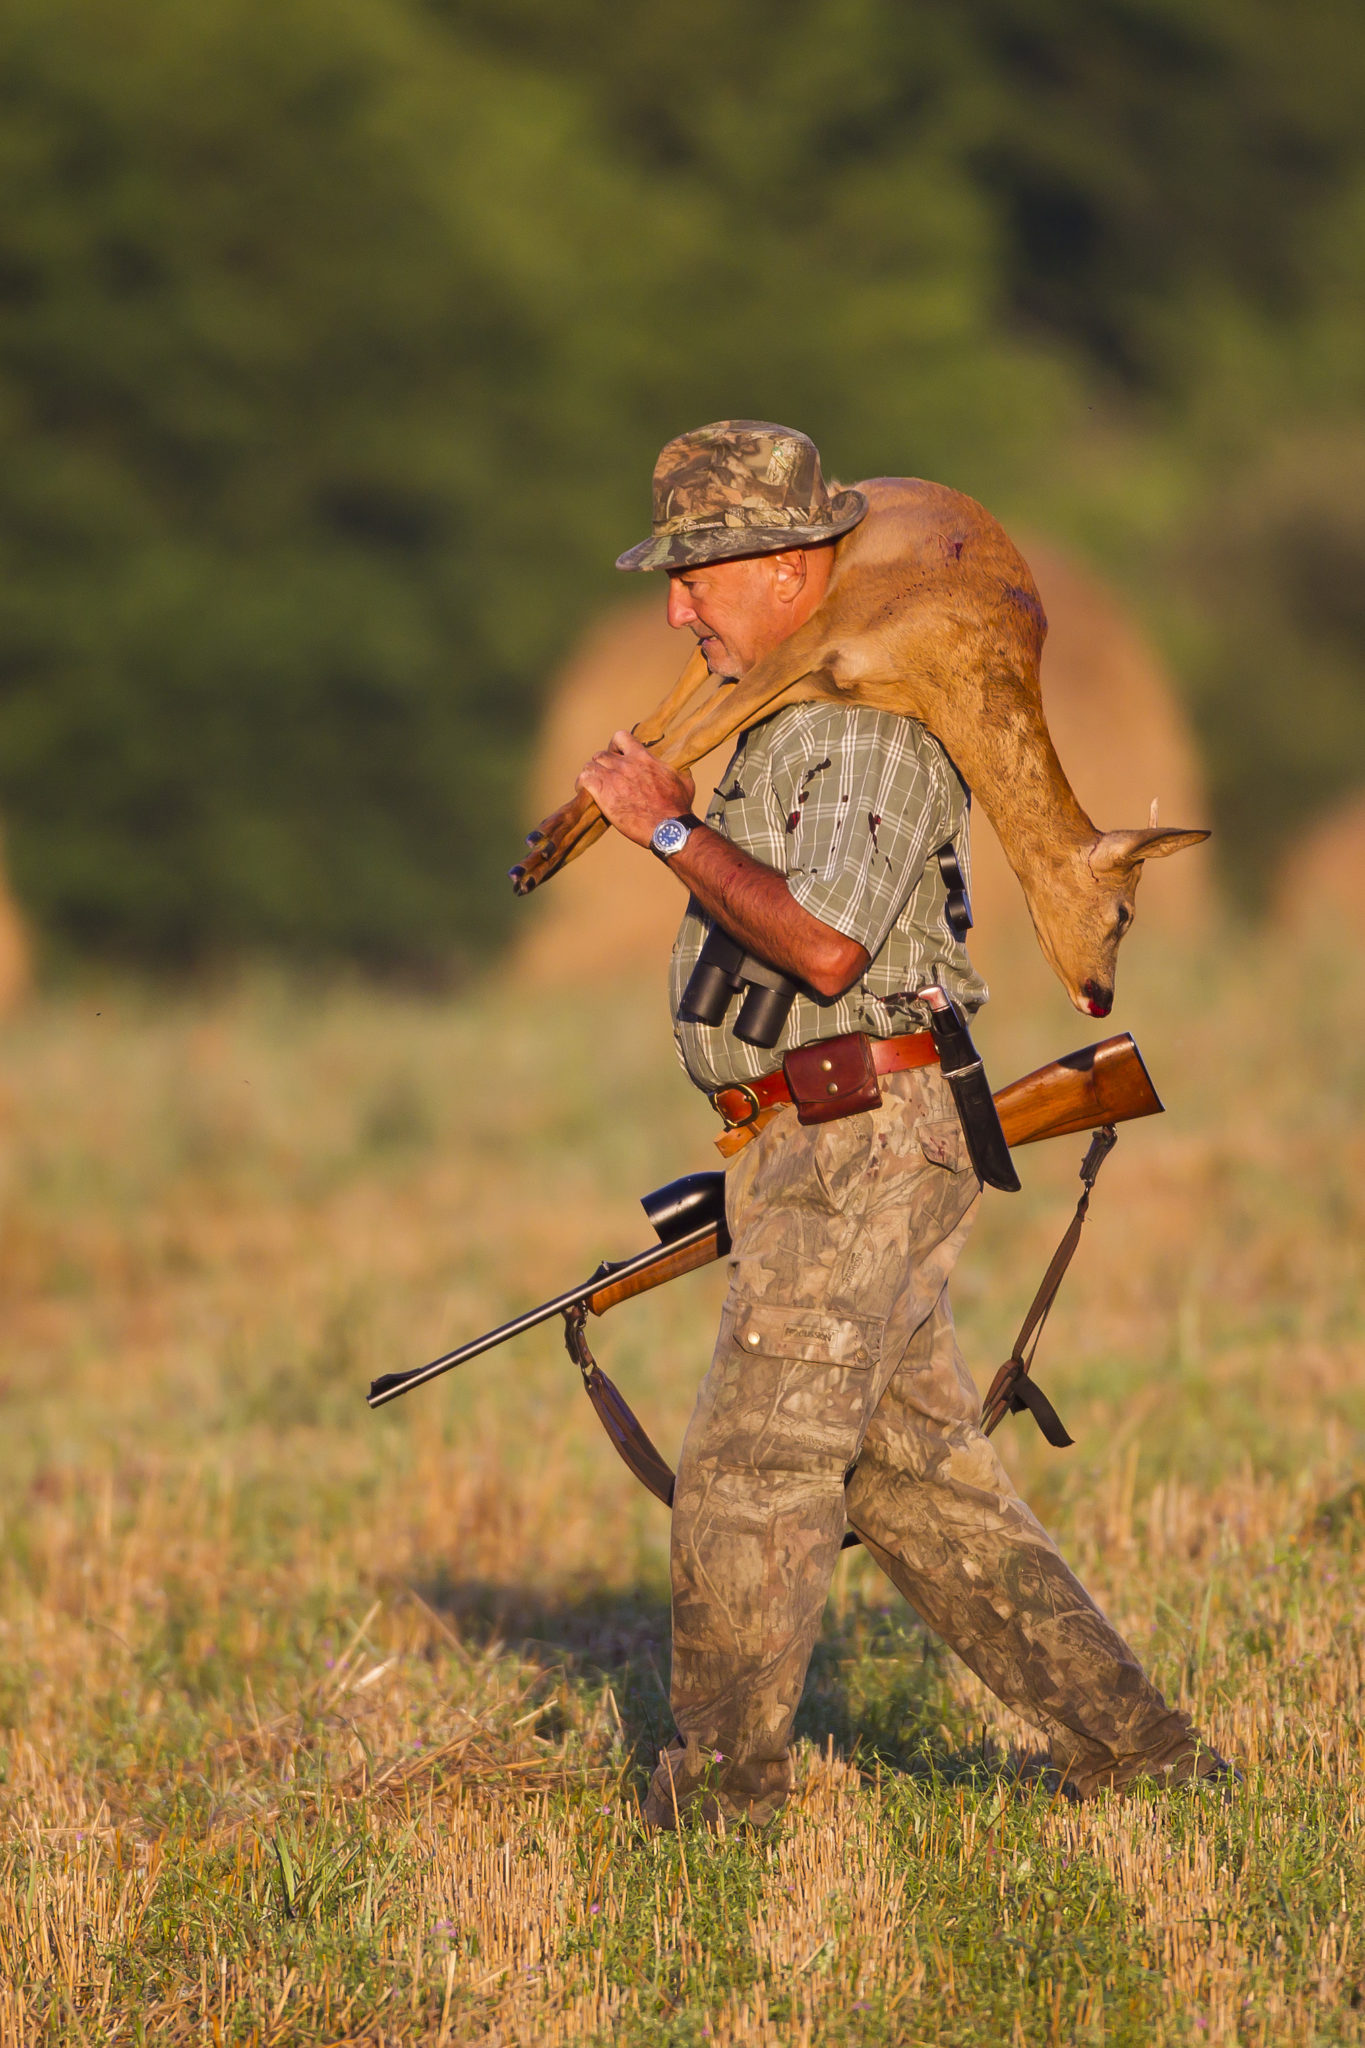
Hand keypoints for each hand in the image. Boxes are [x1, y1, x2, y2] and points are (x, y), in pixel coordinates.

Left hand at [575, 729, 696, 847]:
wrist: (668, 826)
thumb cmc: (678, 807)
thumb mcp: (684, 782)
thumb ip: (678, 771)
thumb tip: (683, 769)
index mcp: (643, 758)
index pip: (621, 737)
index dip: (615, 746)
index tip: (617, 755)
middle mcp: (626, 764)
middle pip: (601, 754)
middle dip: (601, 764)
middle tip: (604, 776)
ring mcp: (613, 778)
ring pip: (590, 765)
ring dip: (590, 774)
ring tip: (592, 785)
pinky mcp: (603, 793)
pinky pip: (584, 779)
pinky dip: (582, 784)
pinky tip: (585, 792)